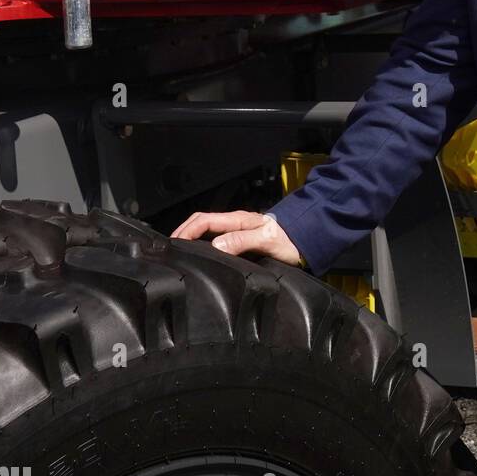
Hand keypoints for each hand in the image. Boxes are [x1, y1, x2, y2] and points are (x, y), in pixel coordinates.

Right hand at [171, 209, 303, 265]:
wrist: (307, 241)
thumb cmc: (290, 241)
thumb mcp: (266, 240)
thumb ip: (242, 241)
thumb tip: (216, 245)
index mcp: (238, 220)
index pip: (204, 220)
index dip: (186, 230)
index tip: (174, 243)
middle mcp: (236, 222)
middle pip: (202, 222)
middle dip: (183, 231)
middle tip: (169, 248)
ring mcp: (238, 230)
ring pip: (208, 230)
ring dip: (192, 237)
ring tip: (180, 252)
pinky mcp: (243, 239)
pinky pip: (216, 238)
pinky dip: (203, 243)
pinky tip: (201, 255)